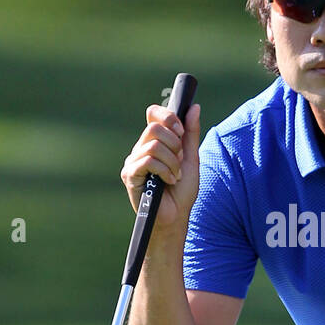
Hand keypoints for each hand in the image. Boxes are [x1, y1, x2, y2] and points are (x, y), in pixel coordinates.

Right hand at [121, 101, 200, 229]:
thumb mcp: (191, 159)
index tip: (181, 133)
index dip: (169, 118)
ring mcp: (133, 161)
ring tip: (175, 176)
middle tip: (179, 161)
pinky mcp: (130, 174)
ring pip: (154, 145)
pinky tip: (168, 182)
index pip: (154, 114)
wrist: (175, 217)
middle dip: (175, 144)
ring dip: (172, 162)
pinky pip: (148, 161)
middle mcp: (141, 148)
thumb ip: (191, 133)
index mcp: (154, 141)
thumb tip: (194, 107)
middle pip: (155, 127)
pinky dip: (165, 171)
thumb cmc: (182, 191)